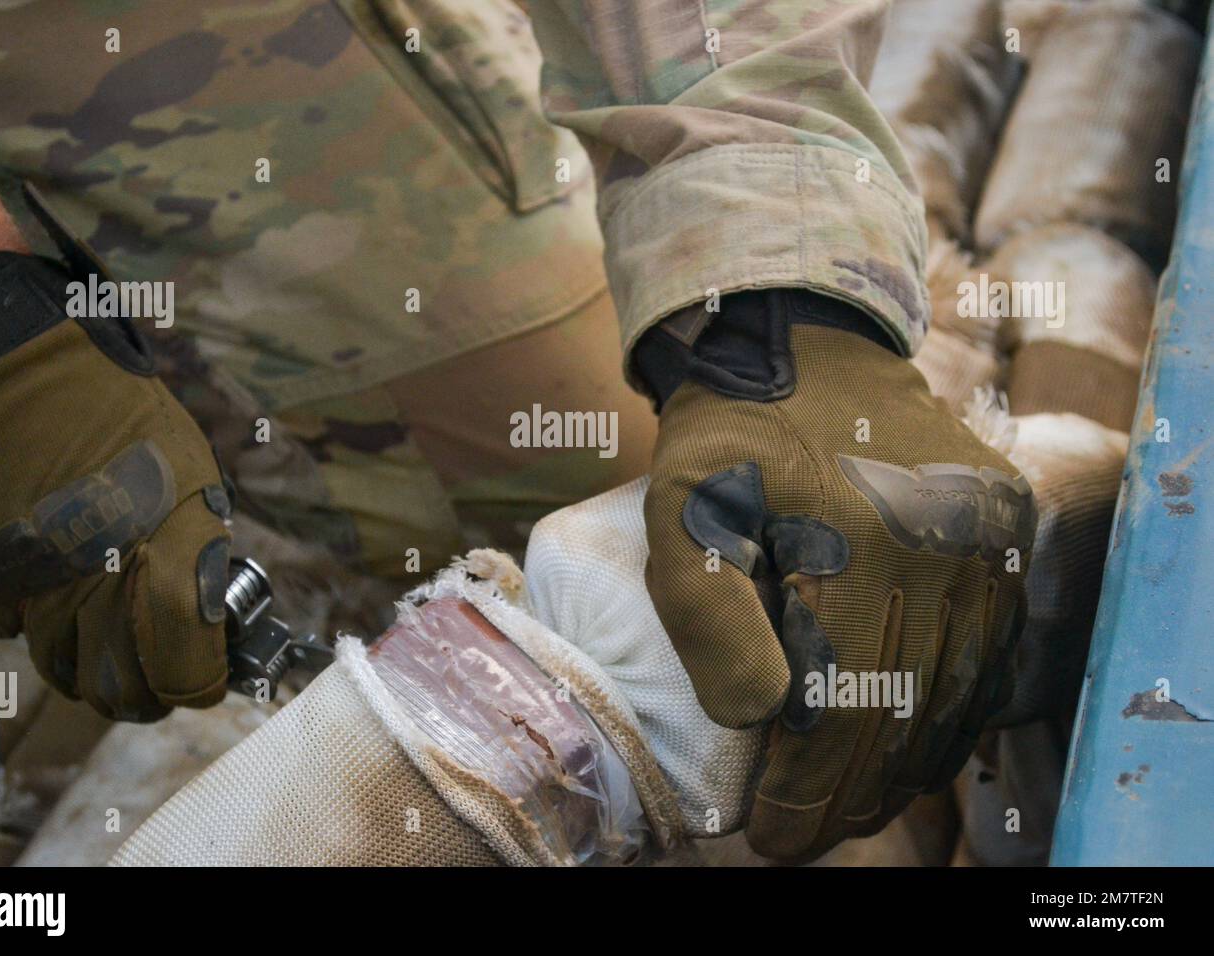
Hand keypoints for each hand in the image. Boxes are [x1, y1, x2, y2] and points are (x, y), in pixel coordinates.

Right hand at [0, 251, 231, 720]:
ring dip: (90, 661)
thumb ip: (195, 548)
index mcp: (162, 565)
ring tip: (108, 630)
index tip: (207, 673)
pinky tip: (46, 584)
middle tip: (160, 667)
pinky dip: (30, 620)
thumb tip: (206, 602)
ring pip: (63, 669)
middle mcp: (93, 596)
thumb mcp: (187, 473)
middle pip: (120, 690)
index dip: (199, 678)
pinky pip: (8, 629)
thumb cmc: (114, 412)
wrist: (3, 372)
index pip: (185, 671)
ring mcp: (27, 596)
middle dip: (146, 687)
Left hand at [643, 315, 1034, 860]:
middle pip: (901, 714)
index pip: (838, 709)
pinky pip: (989, 649)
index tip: (770, 834)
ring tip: (853, 807)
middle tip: (807, 833)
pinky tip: (913, 746)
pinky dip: (952, 713)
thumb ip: (705, 614)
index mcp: (856, 545)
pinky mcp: (1005, 529)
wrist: (799, 347)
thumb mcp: (682, 511)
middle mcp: (940, 547)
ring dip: (905, 767)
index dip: (805, 790)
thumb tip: (758, 718)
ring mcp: (985, 538)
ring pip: (954, 693)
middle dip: (851, 795)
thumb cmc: (725, 440)